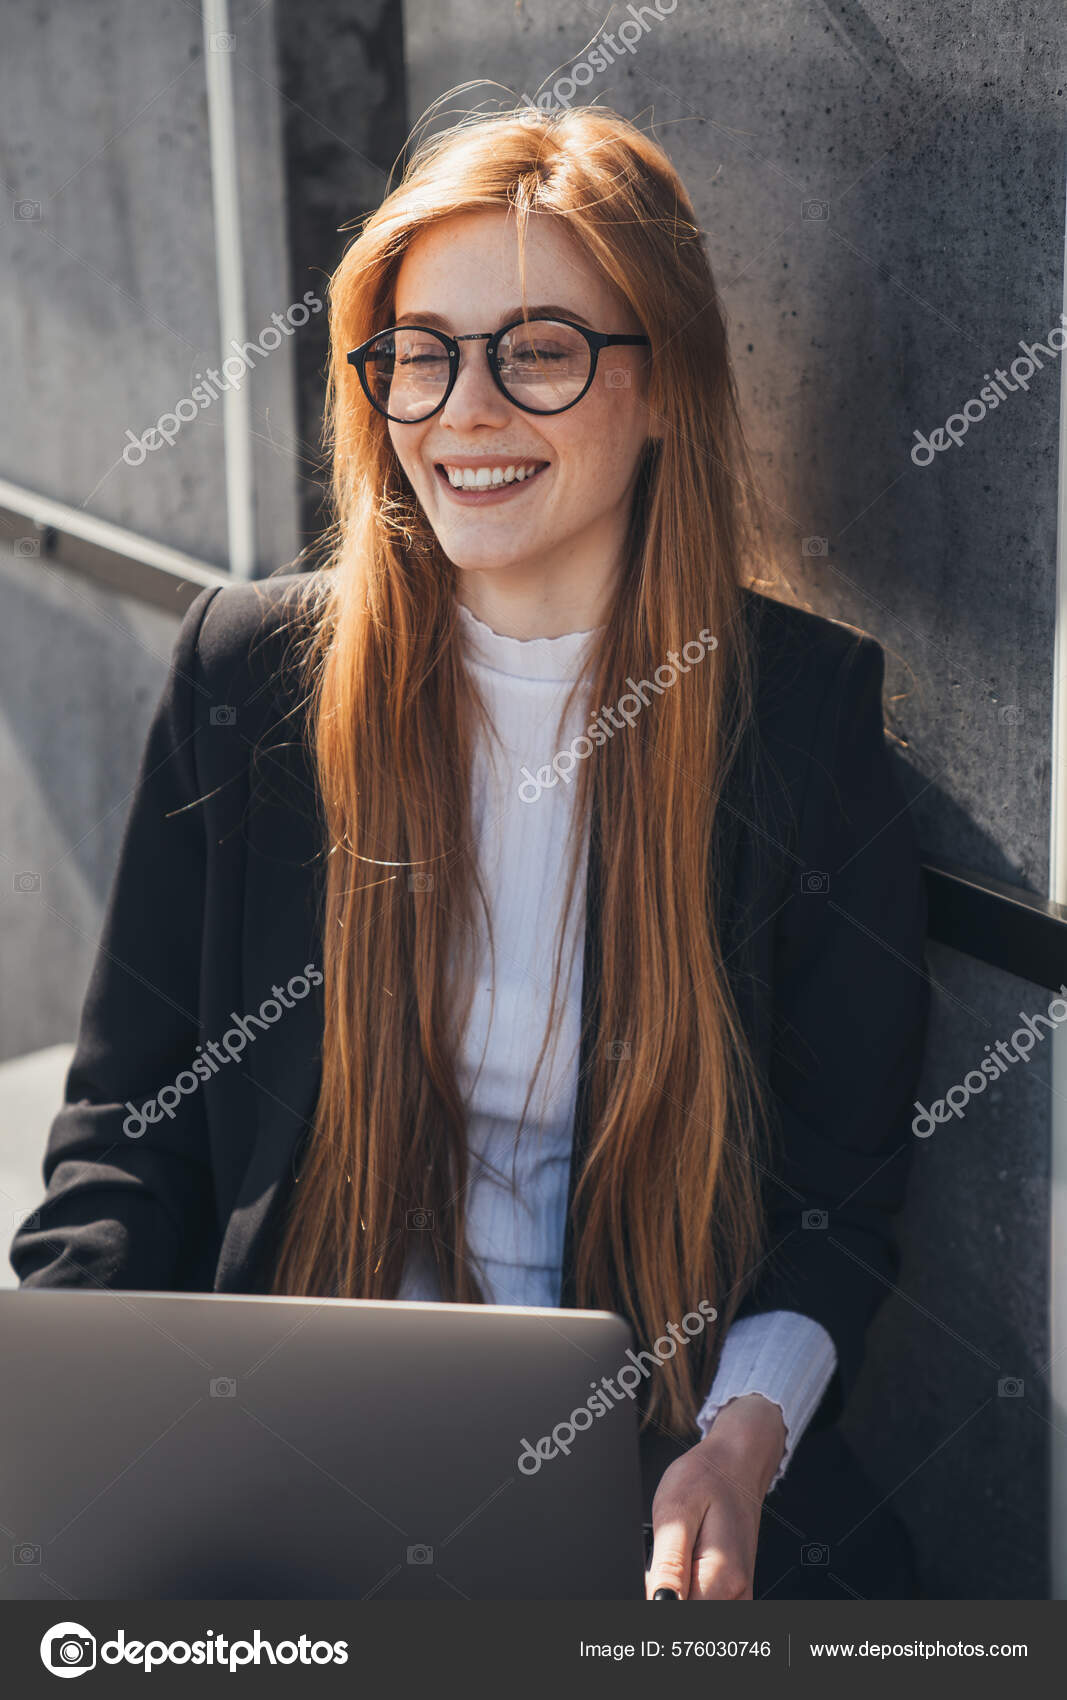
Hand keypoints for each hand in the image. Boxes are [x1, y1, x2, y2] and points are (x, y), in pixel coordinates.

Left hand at [645, 1393, 785, 1599]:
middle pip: (689, 1617)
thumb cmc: (708, 1477)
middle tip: (661, 1560)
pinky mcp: (735, 1593)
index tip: (650, 1576)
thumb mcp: (676, 1509)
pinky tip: (682, 1570)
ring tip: (673, 1560)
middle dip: (665, 1596)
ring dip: (677, 1595)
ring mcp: (739, 1595)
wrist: (737, 1464)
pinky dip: (689, 1594)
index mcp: (723, 1576)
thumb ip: (668, 1564)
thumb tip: (657, 1601)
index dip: (656, 1599)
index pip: (681, 1614)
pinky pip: (707, 1606)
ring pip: (697, 1613)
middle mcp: (737, 1593)